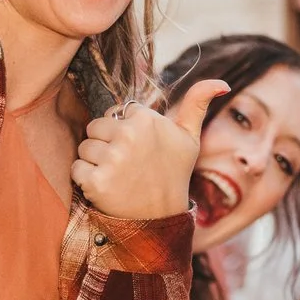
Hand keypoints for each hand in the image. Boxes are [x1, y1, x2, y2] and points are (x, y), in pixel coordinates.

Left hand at [72, 79, 224, 220]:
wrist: (162, 217)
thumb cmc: (174, 174)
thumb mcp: (190, 138)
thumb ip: (198, 104)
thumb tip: (222, 81)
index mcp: (147, 118)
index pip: (114, 114)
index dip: (123, 132)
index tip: (139, 150)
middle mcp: (129, 135)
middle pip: (95, 128)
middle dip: (106, 145)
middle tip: (127, 165)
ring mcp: (112, 159)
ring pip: (85, 148)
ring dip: (95, 162)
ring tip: (118, 176)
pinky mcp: (96, 181)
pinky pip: (76, 169)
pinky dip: (86, 179)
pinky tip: (107, 187)